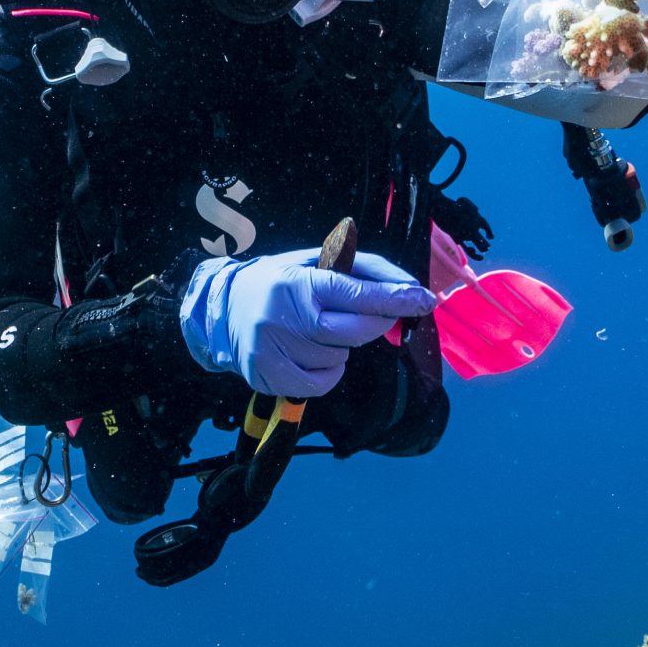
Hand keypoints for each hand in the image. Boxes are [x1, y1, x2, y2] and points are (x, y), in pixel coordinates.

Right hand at [181, 247, 434, 397]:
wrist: (223, 309)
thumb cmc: (282, 282)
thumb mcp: (316, 262)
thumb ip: (365, 270)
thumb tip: (409, 288)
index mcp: (297, 282)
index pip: (354, 293)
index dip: (393, 299)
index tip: (424, 299)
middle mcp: (282, 316)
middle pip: (353, 332)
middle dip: (373, 324)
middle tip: (369, 314)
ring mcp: (272, 350)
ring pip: (338, 359)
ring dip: (340, 347)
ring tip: (313, 331)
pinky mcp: (267, 376)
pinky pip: (320, 383)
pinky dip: (326, 371)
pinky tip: (309, 354)